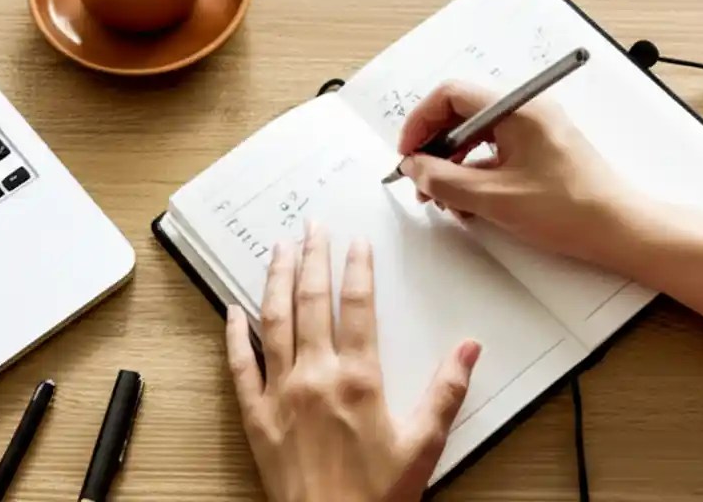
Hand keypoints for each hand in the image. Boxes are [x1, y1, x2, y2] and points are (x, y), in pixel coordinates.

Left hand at [225, 223, 480, 501]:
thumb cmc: (377, 494)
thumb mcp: (424, 444)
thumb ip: (447, 391)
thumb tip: (470, 346)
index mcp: (358, 378)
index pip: (357, 307)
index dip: (356, 268)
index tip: (355, 242)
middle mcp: (315, 376)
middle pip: (310, 302)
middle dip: (311, 259)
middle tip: (312, 228)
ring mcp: (280, 392)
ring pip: (273, 321)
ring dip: (275, 280)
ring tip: (278, 249)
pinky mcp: (255, 414)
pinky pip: (240, 365)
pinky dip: (234, 334)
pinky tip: (232, 309)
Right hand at [397, 80, 635, 266]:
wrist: (620, 230)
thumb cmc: (570, 210)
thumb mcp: (493, 197)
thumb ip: (443, 180)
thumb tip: (413, 168)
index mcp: (517, 108)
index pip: (451, 95)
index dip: (421, 122)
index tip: (409, 153)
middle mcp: (525, 110)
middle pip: (460, 115)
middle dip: (434, 148)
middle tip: (419, 179)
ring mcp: (533, 129)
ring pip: (474, 136)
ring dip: (451, 165)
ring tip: (442, 198)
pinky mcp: (538, 149)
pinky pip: (493, 151)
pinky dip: (473, 173)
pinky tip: (467, 203)